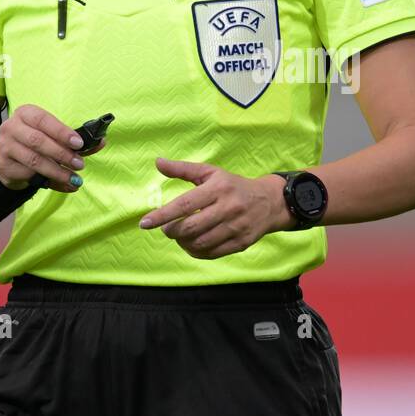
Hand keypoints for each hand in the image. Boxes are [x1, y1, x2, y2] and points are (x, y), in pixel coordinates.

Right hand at [0, 104, 104, 191]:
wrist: (11, 160)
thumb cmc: (37, 143)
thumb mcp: (54, 137)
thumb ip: (75, 140)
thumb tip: (101, 141)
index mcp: (26, 113)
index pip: (44, 120)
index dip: (62, 132)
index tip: (79, 143)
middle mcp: (11, 127)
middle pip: (38, 141)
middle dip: (62, 154)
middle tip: (79, 164)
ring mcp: (5, 146)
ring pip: (34, 160)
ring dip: (57, 171)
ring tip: (74, 179)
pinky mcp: (3, 165)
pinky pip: (29, 175)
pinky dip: (50, 182)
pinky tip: (63, 185)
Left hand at [139, 158, 292, 258]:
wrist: (269, 202)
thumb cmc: (233, 186)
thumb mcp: (210, 172)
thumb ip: (183, 169)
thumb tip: (158, 162)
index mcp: (218, 188)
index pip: (184, 204)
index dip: (162, 215)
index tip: (145, 223)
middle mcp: (228, 208)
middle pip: (190, 228)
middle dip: (171, 231)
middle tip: (167, 228)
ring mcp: (236, 227)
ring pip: (199, 243)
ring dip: (182, 242)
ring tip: (180, 235)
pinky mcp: (240, 243)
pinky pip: (211, 253)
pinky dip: (195, 251)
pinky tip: (192, 244)